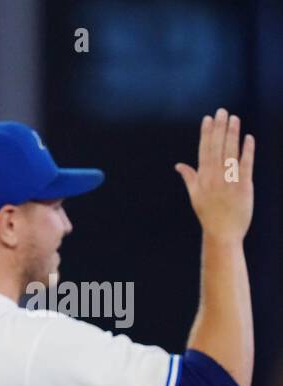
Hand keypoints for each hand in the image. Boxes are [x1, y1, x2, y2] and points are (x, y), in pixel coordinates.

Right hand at [175, 108, 253, 241]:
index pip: (204, 150)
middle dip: (219, 128)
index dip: (206, 133)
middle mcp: (214, 177)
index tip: (208, 118)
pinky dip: (247, 151)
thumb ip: (189, 177)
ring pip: (230, 152)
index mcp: (202, 178)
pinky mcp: (244, 186)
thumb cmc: (209, 214)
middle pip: (217, 147)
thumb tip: (178, 165)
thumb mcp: (195, 196)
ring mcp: (229, 181)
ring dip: (232, 134)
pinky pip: (245, 164)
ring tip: (234, 118)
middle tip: (222, 111)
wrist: (222, 232)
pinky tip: (248, 138)